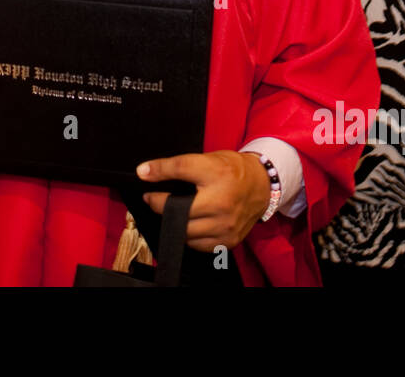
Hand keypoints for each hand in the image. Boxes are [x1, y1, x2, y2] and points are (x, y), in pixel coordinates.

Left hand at [136, 150, 269, 252]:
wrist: (262, 185)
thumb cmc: (232, 170)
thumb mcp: (205, 159)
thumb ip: (173, 166)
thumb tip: (142, 172)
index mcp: (216, 176)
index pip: (179, 172)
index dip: (157, 176)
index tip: (145, 182)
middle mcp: (222, 204)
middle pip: (179, 214)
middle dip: (163, 210)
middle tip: (156, 202)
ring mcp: (226, 226)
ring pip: (186, 233)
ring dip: (175, 225)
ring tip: (173, 214)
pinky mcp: (229, 240)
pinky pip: (199, 245)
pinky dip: (190, 237)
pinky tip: (190, 224)